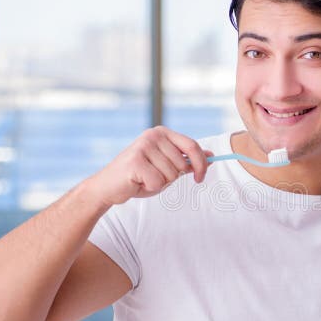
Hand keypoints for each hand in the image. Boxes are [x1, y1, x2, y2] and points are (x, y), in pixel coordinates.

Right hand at [86, 126, 213, 205]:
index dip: (201, 164)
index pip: (192, 146)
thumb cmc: (140, 177)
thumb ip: (187, 160)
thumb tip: (211, 155)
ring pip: (171, 175)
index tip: (200, 178)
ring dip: (160, 183)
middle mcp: (153, 135)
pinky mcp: (136, 160)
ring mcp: (143, 146)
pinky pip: (158, 182)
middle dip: (172, 178)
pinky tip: (138, 182)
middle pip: (183, 164)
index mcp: (162, 133)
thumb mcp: (168, 167)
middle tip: (154, 176)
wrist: (108, 186)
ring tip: (144, 178)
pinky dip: (151, 187)